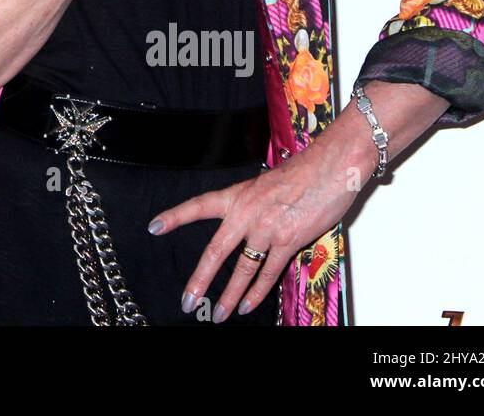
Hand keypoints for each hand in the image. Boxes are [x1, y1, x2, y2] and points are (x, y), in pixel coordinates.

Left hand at [146, 134, 365, 321]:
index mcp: (237, 195)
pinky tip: (247, 305)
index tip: (154, 227)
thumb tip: (246, 222)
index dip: (174, 217)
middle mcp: (246, 213)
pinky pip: (268, 273)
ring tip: (219, 314)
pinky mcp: (288, 241)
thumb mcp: (264, 183)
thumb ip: (251, 205)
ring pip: (241, 269)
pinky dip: (256, 292)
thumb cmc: (301, 173)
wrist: (329, 169)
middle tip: (187, 300)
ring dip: (229, 296)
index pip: (198, 206)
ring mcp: (266, 229)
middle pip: (215, 251)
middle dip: (200, 279)